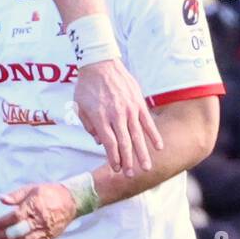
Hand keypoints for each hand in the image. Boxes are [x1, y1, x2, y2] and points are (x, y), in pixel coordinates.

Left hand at [0, 182, 77, 238]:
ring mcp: (45, 230)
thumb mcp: (32, 188)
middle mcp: (39, 220)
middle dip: (2, 236)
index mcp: (34, 206)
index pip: (14, 217)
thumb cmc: (50, 193)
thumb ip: (16, 195)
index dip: (1, 222)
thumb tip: (1, 199)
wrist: (72, 200)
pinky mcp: (50, 237)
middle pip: (18, 231)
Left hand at [73, 60, 161, 177]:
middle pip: (124, 143)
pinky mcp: (138, 103)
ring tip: (146, 167)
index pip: (109, 143)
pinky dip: (153, 135)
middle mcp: (116, 115)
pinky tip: (159, 147)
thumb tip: (99, 141)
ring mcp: (129, 109)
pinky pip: (147, 122)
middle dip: (128, 161)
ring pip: (138, 135)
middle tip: (131, 175)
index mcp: (101, 118)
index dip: (113, 158)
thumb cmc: (87, 87)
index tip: (116, 169)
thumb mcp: (80, 107)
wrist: (100, 63)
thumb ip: (89, 125)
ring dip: (142, 153)